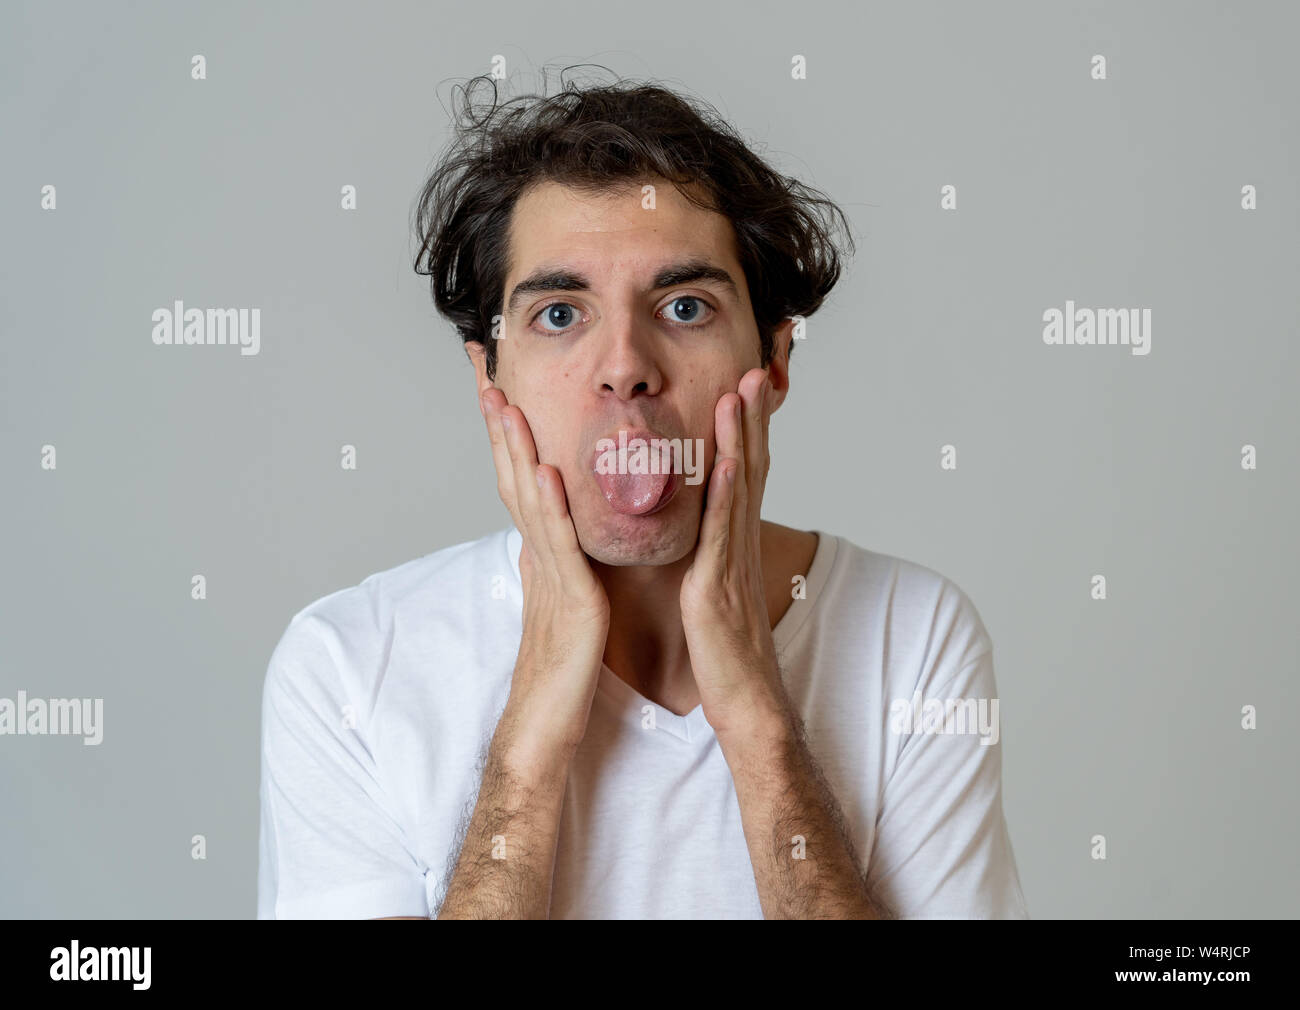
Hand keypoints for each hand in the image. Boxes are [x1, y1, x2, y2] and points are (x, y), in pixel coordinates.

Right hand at [473, 357, 609, 765]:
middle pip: (514, 481)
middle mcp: (539, 559)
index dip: (509, 440)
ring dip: (516, 452)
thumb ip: (555, 567)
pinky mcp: (568, 603)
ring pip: (529, 504)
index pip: (522, 484)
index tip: (499, 393)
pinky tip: (543, 473)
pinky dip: (549, 509)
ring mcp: (549, 579)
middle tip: (486, 378)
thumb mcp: (561, 607)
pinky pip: (558, 549)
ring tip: (506, 405)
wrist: (546, 728)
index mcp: (542, 557)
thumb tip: (547, 540)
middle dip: (501, 430)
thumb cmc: (558, 675)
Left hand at [679, 368, 792, 741]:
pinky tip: (729, 459)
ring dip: (744, 437)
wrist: (744, 703)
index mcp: (732, 544)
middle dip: (752, 417)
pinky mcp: (719, 586)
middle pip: (751, 467)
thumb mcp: (710, 592)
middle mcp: (739, 545)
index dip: (744, 429)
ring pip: (741, 489)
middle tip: (755, 368)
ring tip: (743, 391)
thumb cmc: (725, 655)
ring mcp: (733, 562)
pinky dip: (729, 492)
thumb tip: (692, 533)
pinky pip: (725, 532)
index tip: (743, 385)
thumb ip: (705, 557)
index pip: (741, 474)